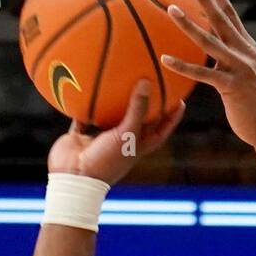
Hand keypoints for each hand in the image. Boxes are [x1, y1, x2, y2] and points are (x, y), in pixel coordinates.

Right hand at [47, 80, 185, 184]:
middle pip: (137, 120)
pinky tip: (84, 85)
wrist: (74, 177)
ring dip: (113, 101)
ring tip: (120, 79)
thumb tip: (146, 82)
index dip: (172, 118)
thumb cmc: (106, 160)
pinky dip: (83, 104)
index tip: (181, 101)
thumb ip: (137, 109)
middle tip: (152, 83)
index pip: (161, 130)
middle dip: (145, 104)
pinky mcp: (82, 135)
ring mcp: (101, 139)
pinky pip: (84, 116)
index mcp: (137, 147)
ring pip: (110, 116)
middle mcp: (121, 142)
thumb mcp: (127, 134)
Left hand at [161, 0, 255, 149]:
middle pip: (220, 19)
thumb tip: (213, 54)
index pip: (231, 14)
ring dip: (189, 24)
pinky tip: (165, 59)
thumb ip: (230, 61)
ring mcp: (238, 68)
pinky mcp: (231, 86)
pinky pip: (202, 74)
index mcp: (247, 47)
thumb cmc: (254, 104)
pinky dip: (183, 66)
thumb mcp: (244, 75)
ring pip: (208, 41)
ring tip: (171, 9)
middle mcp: (244, 53)